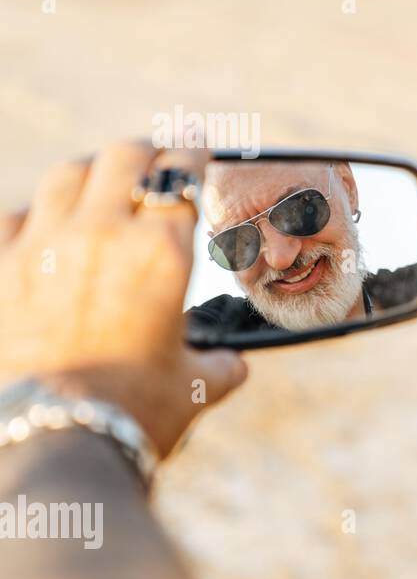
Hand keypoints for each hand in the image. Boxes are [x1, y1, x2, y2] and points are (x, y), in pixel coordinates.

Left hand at [0, 142, 247, 458]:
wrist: (53, 436)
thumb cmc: (134, 413)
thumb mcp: (193, 389)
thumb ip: (220, 366)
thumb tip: (233, 367)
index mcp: (163, 253)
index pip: (182, 174)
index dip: (192, 151)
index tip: (195, 143)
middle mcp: (103, 234)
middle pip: (122, 156)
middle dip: (143, 153)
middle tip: (153, 160)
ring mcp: (43, 246)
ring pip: (66, 175)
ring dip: (89, 174)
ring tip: (99, 184)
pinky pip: (12, 217)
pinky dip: (32, 216)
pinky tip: (39, 228)